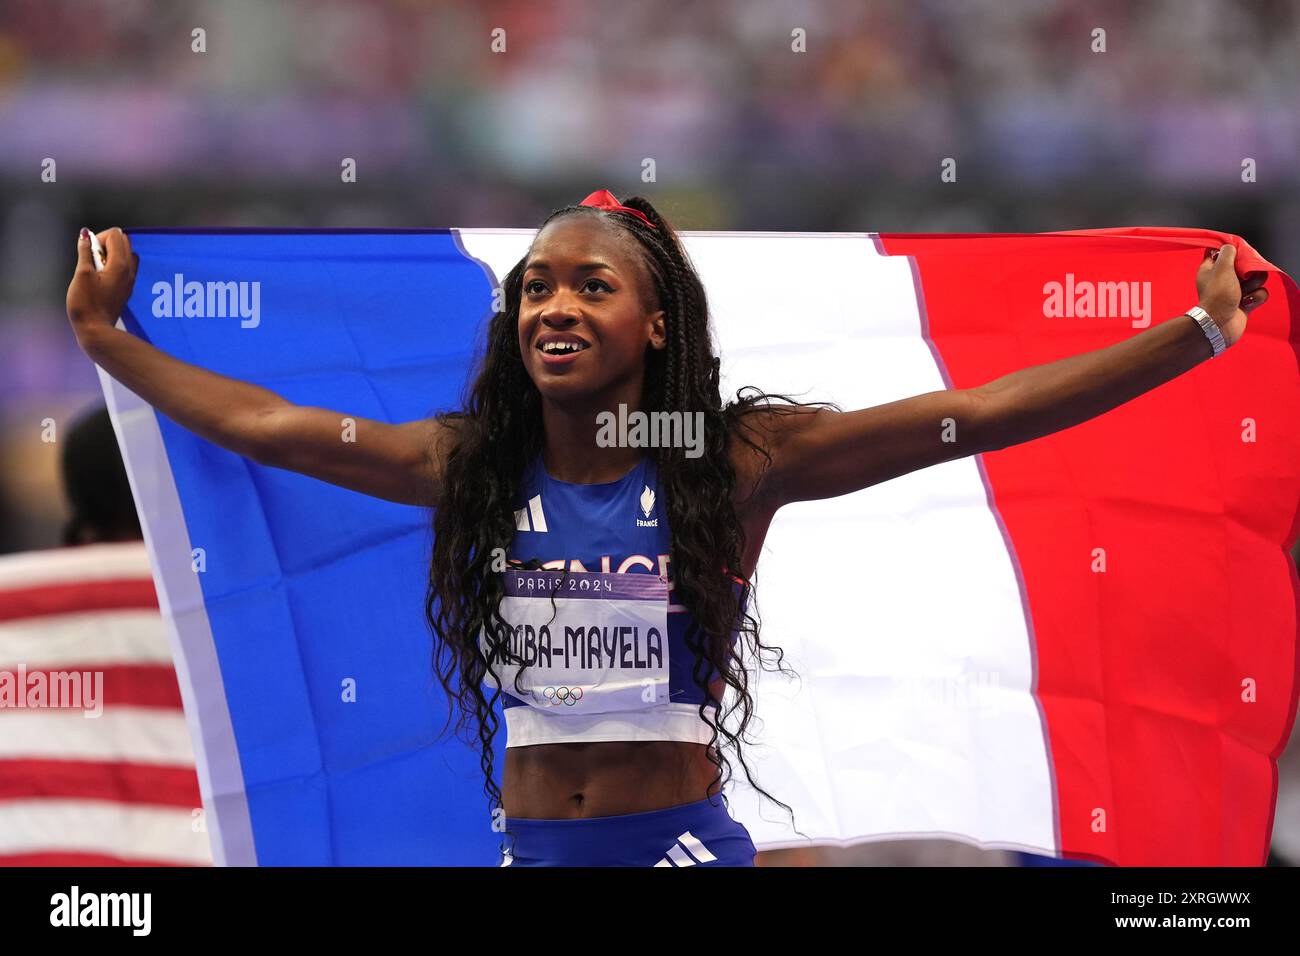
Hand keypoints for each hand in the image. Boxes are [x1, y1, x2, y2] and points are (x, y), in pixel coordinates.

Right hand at [65, 227, 138, 344]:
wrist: (96, 330)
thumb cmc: (86, 304)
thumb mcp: (82, 274)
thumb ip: (85, 252)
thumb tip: (85, 235)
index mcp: (120, 265)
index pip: (116, 235)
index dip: (99, 237)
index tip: (88, 251)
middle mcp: (130, 271)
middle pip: (123, 242)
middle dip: (105, 243)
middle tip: (91, 258)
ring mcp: (130, 280)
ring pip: (125, 254)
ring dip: (110, 254)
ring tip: (96, 267)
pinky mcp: (126, 288)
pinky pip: (125, 268)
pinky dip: (113, 265)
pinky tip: (100, 276)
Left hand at [1194, 243, 1267, 347]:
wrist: (1219, 324)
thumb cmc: (1218, 295)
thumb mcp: (1221, 268)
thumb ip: (1227, 253)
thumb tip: (1229, 246)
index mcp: (1212, 269)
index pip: (1223, 253)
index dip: (1233, 251)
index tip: (1239, 252)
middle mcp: (1224, 278)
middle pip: (1245, 264)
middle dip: (1250, 269)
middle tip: (1244, 276)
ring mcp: (1236, 291)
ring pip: (1256, 278)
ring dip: (1254, 284)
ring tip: (1244, 292)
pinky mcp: (1245, 302)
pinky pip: (1260, 293)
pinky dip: (1256, 298)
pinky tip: (1246, 303)